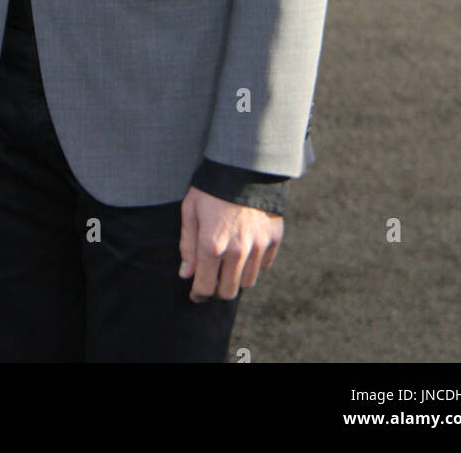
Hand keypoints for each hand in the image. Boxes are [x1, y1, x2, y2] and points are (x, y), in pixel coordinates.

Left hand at [178, 186, 282, 301]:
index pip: (206, 287)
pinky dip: (255, 263)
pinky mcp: (274, 238)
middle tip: (212, 281)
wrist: (245, 165)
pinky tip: (246, 250)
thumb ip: (188, 245)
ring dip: (236, 278)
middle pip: (228, 291)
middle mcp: (237, 251)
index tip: (196, 293)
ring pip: (248, 281)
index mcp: (212, 245)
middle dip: (217, 291)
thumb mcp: (190, 210)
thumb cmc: (211, 187)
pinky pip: (264, 264)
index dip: (198, 294)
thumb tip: (186, 273)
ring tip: (229, 264)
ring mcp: (257, 246)